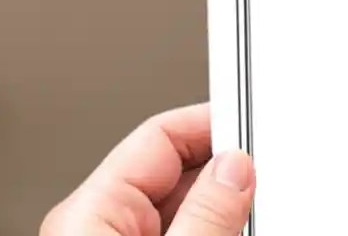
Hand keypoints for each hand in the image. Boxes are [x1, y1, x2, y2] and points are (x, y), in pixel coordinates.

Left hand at [41, 103, 253, 234]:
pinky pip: (176, 228)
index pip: (159, 135)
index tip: (251, 122)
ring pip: (179, 203)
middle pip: (173, 169)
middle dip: (220, 169)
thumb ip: (205, 213)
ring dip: (216, 201)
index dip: (210, 122)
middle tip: (261, 174)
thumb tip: (234, 169)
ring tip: (245, 207)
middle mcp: (92, 225)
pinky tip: (227, 224)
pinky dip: (207, 223)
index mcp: (86, 212)